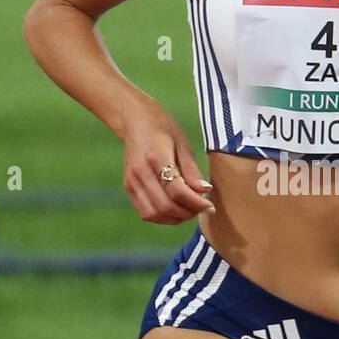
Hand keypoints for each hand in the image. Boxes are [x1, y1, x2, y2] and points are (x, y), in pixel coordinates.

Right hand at [119, 99, 214, 224]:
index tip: (210, 206)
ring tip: (189, 210)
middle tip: (202, 209)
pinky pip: (146, 212)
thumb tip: (204, 192)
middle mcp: (140, 171)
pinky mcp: (128, 187)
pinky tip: (175, 209)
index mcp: (156, 156)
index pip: (176, 190)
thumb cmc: (163, 129)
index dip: (195, 203)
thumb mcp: (183, 145)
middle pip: (165, 205)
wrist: (135, 120)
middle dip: (187, 213)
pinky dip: (162, 217)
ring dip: (175, 218)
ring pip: (154, 214)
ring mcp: (131, 181)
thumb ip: (192, 171)